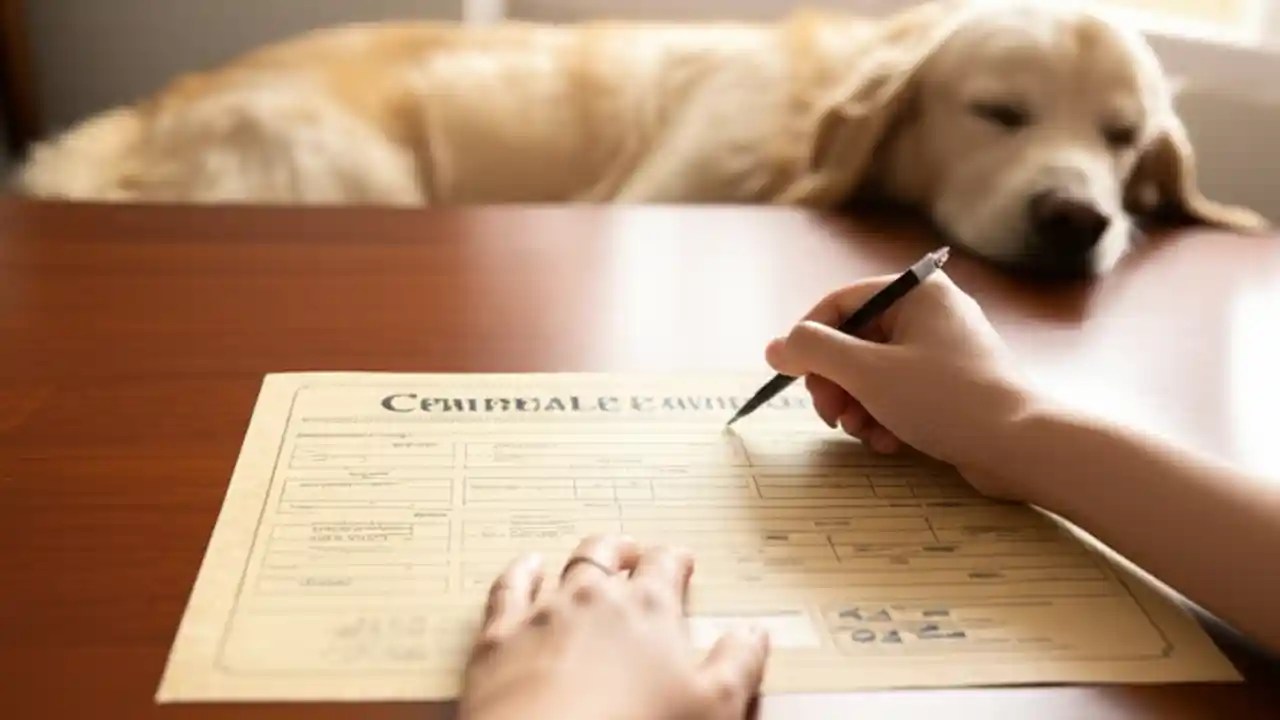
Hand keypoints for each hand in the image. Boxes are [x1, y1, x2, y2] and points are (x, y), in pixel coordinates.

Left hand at [458, 534, 769, 719]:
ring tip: (589, 553)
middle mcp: (594, 598)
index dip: (675, 560)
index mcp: (649, 610)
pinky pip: (508, 589)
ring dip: (579, 557)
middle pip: (609, 556)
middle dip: (624, 550)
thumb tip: (754, 635)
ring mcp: (543, 613)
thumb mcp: (713, 707)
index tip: (681, 560)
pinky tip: (525, 566)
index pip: (666, 566)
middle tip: (634, 552)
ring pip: (562, 567)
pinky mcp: (498, 638)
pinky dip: (519, 572)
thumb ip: (738, 664)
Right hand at [765, 271, 1035, 497]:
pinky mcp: (952, 384)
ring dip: (858, 405)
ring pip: (873, 372)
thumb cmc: (946, 399)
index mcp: (916, 292)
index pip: (840, 303)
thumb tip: (776, 346)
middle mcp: (931, 312)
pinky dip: (885, 416)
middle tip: (830, 416)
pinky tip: (890, 442)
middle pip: (854, 341)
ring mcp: (944, 349)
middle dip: (836, 382)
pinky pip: (900, 392)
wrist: (1021, 445)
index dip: (808, 340)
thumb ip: (814, 352)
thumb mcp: (867, 372)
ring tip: (863, 433)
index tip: (792, 377)